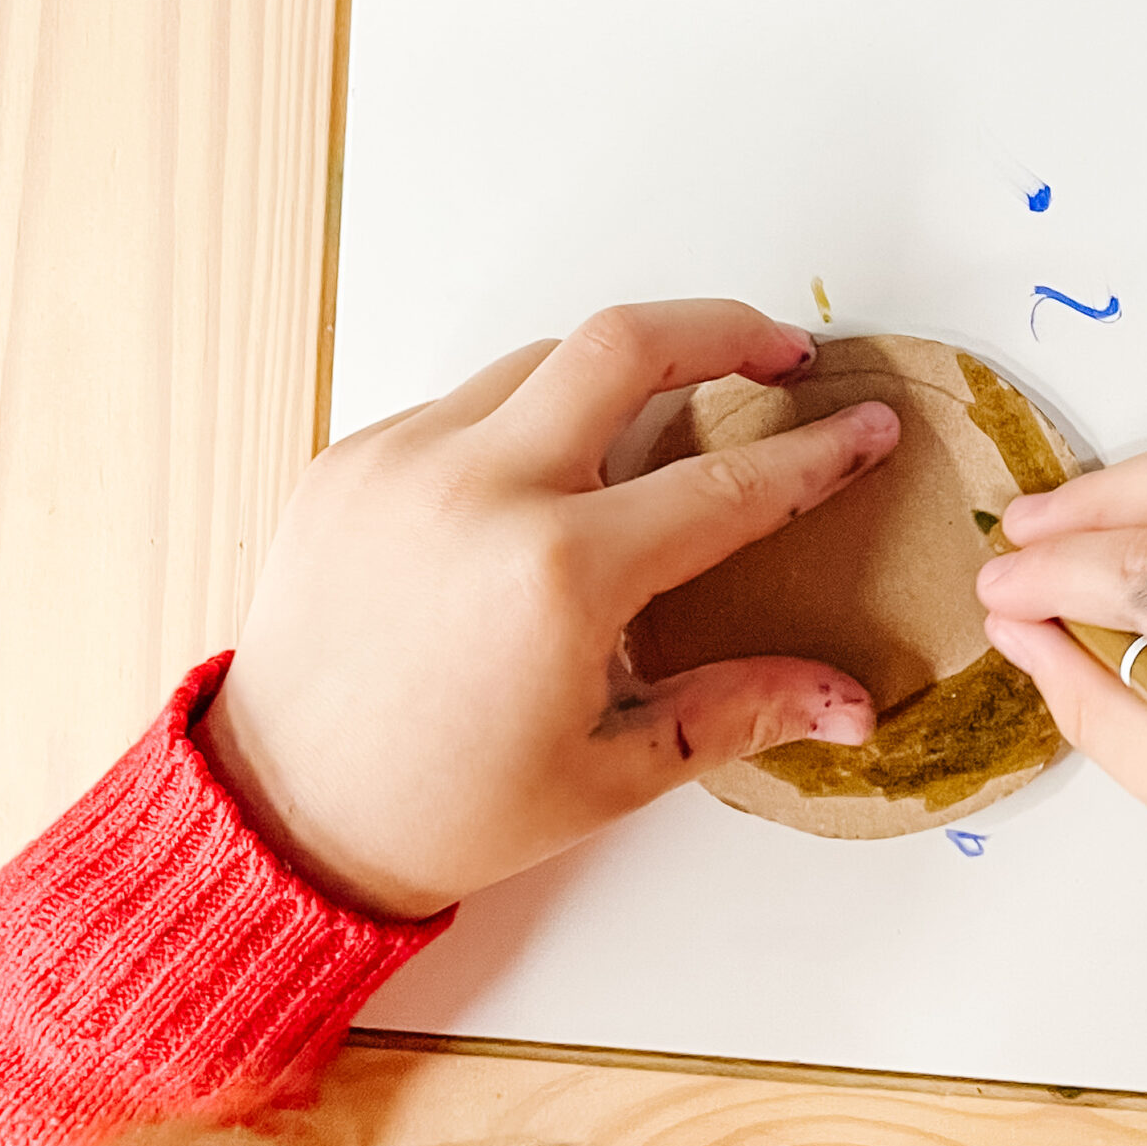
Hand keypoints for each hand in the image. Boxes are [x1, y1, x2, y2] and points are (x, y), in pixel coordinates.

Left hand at [196, 300, 899, 919]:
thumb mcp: (610, 771)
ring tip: (667, 419)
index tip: (867, 426)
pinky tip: (549, 477)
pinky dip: (527, 418)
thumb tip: (854, 703)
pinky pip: (465, 404)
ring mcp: (403, 462)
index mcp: (558, 574)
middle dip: (725, 327)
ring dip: (619, 371)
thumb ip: (741, 709)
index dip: (816, 453)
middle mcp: (479, 490)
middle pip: (627, 340)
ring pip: (542, 360)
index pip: (728, 485)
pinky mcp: (351, 460)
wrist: (279, 819)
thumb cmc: (447, 809)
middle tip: (781, 354)